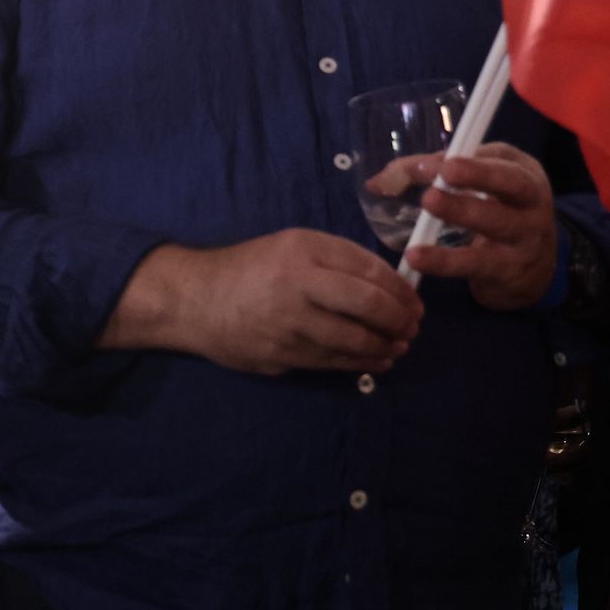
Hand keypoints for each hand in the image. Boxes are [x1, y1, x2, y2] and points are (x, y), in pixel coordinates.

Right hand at [107, 231, 423, 375]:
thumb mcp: (292, 246)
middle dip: (399, 319)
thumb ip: (337, 259)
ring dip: (385, 345)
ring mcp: (289, 323)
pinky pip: (334, 363)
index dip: (400, 289)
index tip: (413, 300)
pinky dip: (362, 363)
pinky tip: (376, 360)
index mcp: (303, 250)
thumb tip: (389, 284)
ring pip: (354, 340)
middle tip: (412, 325)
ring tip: (398, 345)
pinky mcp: (282, 355)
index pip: (368, 270)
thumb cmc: (249, 268)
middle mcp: (297, 284)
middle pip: (367, 305)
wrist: (195, 299)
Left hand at [401, 144, 558, 309]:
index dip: (467, 158)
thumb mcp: (482, 188)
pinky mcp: (508, 271)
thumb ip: (438, 176)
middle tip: (444, 171)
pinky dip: (445, 261)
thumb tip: (383, 179)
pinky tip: (417, 258)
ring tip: (428, 203)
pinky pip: (476, 265)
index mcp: (523, 172)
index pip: (496, 157)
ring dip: (460, 212)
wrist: (537, 272)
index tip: (432, 161)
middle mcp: (531, 202)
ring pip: (496, 223)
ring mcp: (524, 238)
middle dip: (479, 174)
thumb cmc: (500, 214)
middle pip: (512, 183)